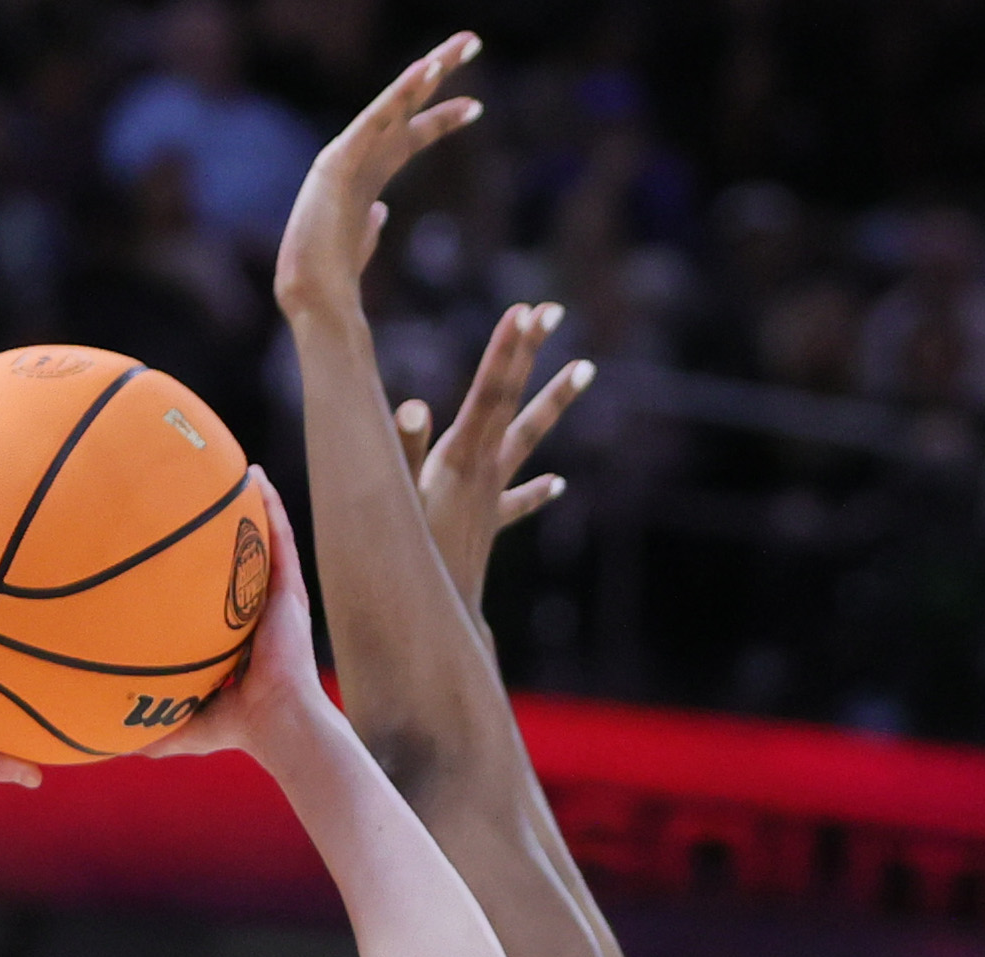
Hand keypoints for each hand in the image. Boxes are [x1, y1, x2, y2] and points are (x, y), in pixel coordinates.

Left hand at [142, 469, 324, 764]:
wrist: (277, 724)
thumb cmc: (236, 729)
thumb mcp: (182, 723)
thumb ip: (148, 729)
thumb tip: (105, 745)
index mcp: (232, 636)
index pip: (210, 594)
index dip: (194, 569)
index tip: (167, 544)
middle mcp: (254, 611)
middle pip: (235, 558)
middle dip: (220, 527)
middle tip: (192, 493)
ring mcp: (274, 599)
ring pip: (260, 540)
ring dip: (248, 504)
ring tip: (230, 466)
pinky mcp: (290, 592)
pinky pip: (280, 540)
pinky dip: (271, 508)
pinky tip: (257, 477)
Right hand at [275, 31, 484, 325]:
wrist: (315, 299)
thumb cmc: (332, 281)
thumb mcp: (359, 243)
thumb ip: (370, 225)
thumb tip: (382, 212)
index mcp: (364, 177)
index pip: (410, 137)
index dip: (441, 120)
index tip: (477, 107)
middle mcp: (355, 158)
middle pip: (405, 106)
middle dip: (437, 71)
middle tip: (473, 42)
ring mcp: (344, 157)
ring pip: (393, 103)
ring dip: (428, 71)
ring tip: (463, 45)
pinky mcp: (337, 164)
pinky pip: (374, 119)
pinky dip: (399, 94)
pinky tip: (426, 70)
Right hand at [395, 305, 592, 618]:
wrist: (441, 619)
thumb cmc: (411, 561)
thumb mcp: (398, 503)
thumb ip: (404, 452)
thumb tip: (413, 408)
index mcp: (462, 459)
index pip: (489, 392)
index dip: (506, 350)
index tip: (524, 311)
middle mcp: (484, 469)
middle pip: (513, 401)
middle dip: (529, 353)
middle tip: (552, 310)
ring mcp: (491, 495)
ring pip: (528, 438)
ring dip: (553, 402)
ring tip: (586, 368)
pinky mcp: (489, 522)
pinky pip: (518, 502)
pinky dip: (537, 490)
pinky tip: (559, 483)